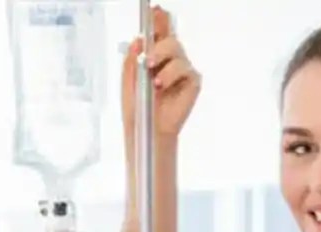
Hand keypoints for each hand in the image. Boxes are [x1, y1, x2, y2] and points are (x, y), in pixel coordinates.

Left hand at [120, 6, 200, 140]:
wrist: (146, 130)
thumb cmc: (138, 108)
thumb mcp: (128, 82)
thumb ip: (131, 61)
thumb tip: (137, 41)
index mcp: (154, 57)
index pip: (159, 33)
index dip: (159, 20)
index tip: (155, 10)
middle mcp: (170, 60)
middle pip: (171, 39)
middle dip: (159, 46)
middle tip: (148, 61)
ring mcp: (182, 69)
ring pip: (178, 52)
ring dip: (164, 62)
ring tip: (154, 81)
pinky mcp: (192, 81)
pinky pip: (185, 69)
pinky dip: (171, 76)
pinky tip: (161, 86)